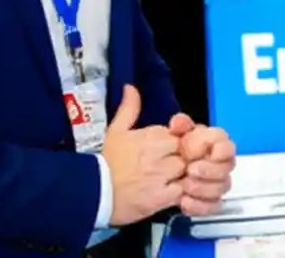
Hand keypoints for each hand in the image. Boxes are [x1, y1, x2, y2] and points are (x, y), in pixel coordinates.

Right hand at [103, 85, 186, 224]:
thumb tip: (130, 87)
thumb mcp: (116, 131)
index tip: (169, 150)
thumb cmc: (107, 162)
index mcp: (153, 135)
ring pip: (188, 170)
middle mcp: (160, 152)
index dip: (177, 142)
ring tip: (168, 181)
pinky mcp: (163, 196)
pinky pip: (184, 191)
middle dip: (181, 158)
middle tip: (168, 167)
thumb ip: (129, 109)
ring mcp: (163, 175)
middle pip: (188, 151)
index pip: (182, 132)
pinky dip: (181, 192)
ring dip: (182, 175)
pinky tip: (169, 193)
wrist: (95, 194)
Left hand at [175, 123, 236, 216]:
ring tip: (183, 186)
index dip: (221, 150)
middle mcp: (219, 164)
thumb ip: (179, 126)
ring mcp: (215, 184)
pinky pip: (212, 206)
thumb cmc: (170, 150)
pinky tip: (184, 201)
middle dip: (209, 170)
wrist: (155, 173)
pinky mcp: (208, 202)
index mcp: (214, 145)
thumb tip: (179, 122)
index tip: (208, 153)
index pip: (228, 146)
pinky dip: (198, 206)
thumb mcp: (171, 133)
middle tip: (190, 170)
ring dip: (202, 188)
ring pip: (221, 188)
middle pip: (227, 168)